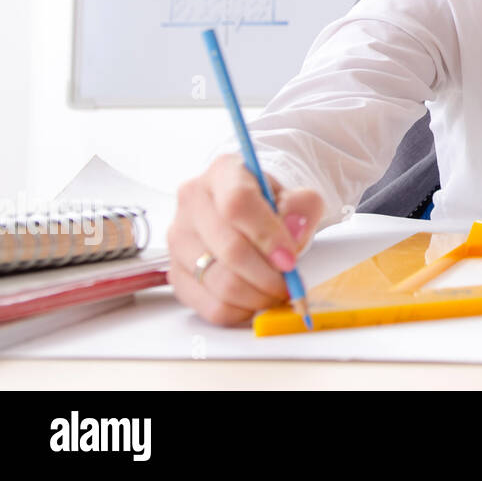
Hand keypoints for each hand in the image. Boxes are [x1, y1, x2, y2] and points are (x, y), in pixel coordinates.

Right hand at [167, 153, 324, 325]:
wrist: (251, 215)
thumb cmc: (273, 206)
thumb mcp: (298, 197)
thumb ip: (303, 208)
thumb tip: (292, 230)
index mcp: (223, 172)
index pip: (238, 204)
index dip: (267, 236)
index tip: (290, 259)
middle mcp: (191, 201)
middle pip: (229, 249)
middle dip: (268, 275)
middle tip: (291, 285)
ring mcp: (178, 238)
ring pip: (219, 281)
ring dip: (257, 296)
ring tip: (277, 293)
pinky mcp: (175, 273)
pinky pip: (208, 305)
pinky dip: (239, 311)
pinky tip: (256, 300)